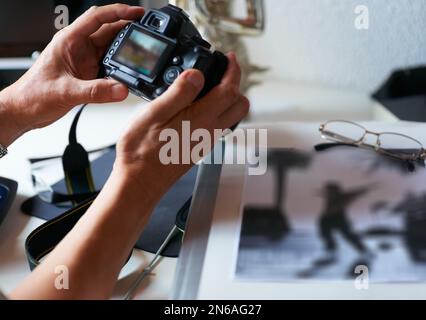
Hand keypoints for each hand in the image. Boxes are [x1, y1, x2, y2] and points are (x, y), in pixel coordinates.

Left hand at [0, 4, 144, 145]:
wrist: (24, 110)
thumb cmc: (33, 94)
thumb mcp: (66, 92)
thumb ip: (95, 91)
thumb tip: (120, 89)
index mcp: (69, 41)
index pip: (97, 18)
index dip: (118, 12)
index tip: (137, 13)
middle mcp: (78, 48)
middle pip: (109, 32)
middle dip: (129, 30)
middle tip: (147, 33)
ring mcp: (85, 61)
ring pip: (111, 50)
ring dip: (126, 51)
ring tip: (143, 53)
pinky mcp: (89, 74)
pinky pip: (110, 67)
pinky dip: (122, 69)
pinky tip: (131, 73)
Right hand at [114, 53, 248, 201]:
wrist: (139, 183)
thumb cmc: (142, 152)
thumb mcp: (154, 114)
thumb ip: (179, 93)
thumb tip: (197, 74)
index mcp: (202, 119)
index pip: (230, 90)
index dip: (233, 70)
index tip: (229, 58)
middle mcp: (210, 132)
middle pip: (239, 105)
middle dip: (235, 84)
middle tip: (222, 71)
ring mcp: (207, 141)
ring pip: (231, 116)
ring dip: (228, 98)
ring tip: (209, 85)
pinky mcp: (200, 148)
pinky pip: (219, 126)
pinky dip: (217, 110)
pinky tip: (197, 105)